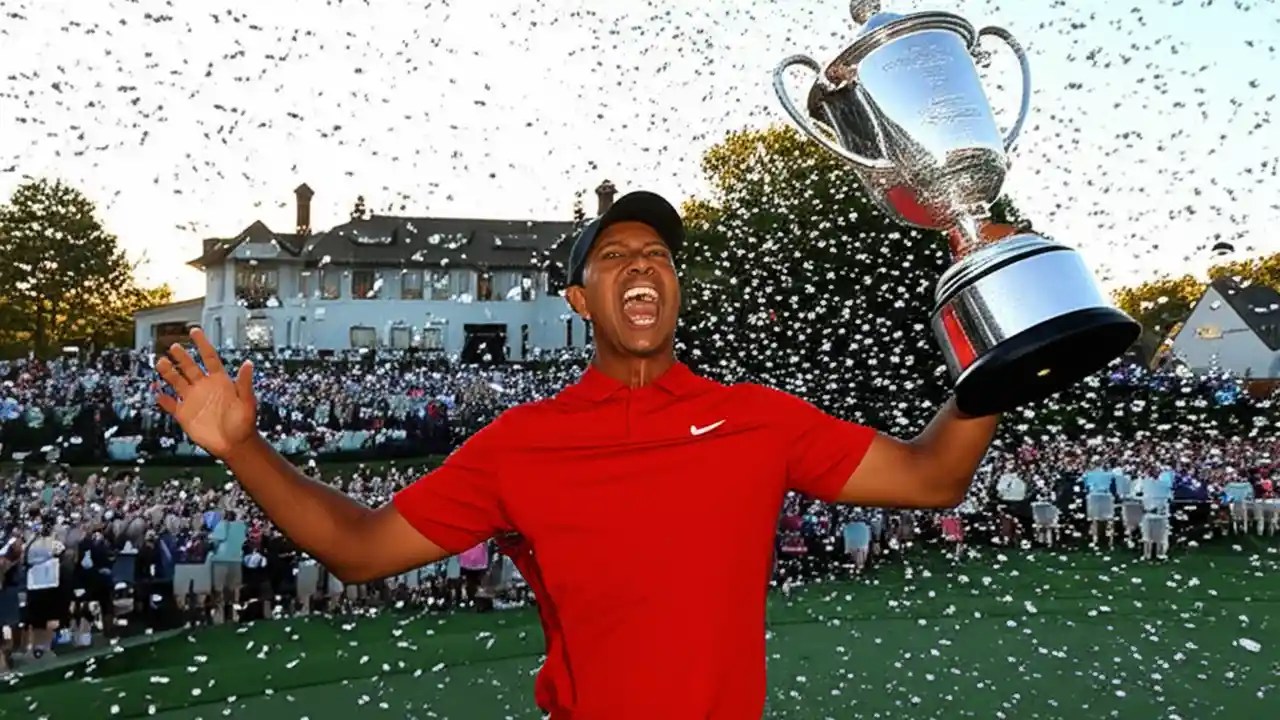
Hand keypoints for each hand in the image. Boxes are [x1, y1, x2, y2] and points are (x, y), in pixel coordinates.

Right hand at [154, 328, 257, 458]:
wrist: (235, 444)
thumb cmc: (244, 423)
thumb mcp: (247, 401)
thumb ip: (244, 383)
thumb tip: (249, 362)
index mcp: (220, 381)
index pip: (209, 358)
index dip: (201, 344)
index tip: (194, 331)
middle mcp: (204, 387)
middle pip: (189, 367)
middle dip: (181, 356)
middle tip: (173, 346)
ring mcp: (193, 400)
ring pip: (177, 381)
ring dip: (168, 372)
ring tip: (160, 362)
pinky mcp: (184, 414)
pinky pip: (170, 404)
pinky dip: (162, 399)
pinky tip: (156, 391)